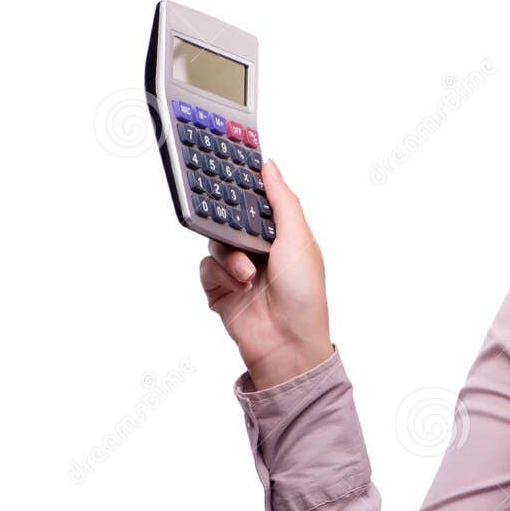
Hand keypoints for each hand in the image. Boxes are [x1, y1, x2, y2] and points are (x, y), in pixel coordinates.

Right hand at [199, 158, 334, 389]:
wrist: (286, 344)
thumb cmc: (303, 293)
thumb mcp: (298, 239)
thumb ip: (282, 200)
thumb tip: (269, 166)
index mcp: (282, 234)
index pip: (257, 202)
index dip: (245, 187)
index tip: (230, 169)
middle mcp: (259, 249)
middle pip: (230, 219)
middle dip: (230, 223)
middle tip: (230, 221)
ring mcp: (238, 268)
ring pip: (216, 243)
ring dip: (230, 257)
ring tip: (247, 274)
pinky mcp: (220, 288)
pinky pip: (206, 268)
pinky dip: (221, 276)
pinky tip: (238, 287)